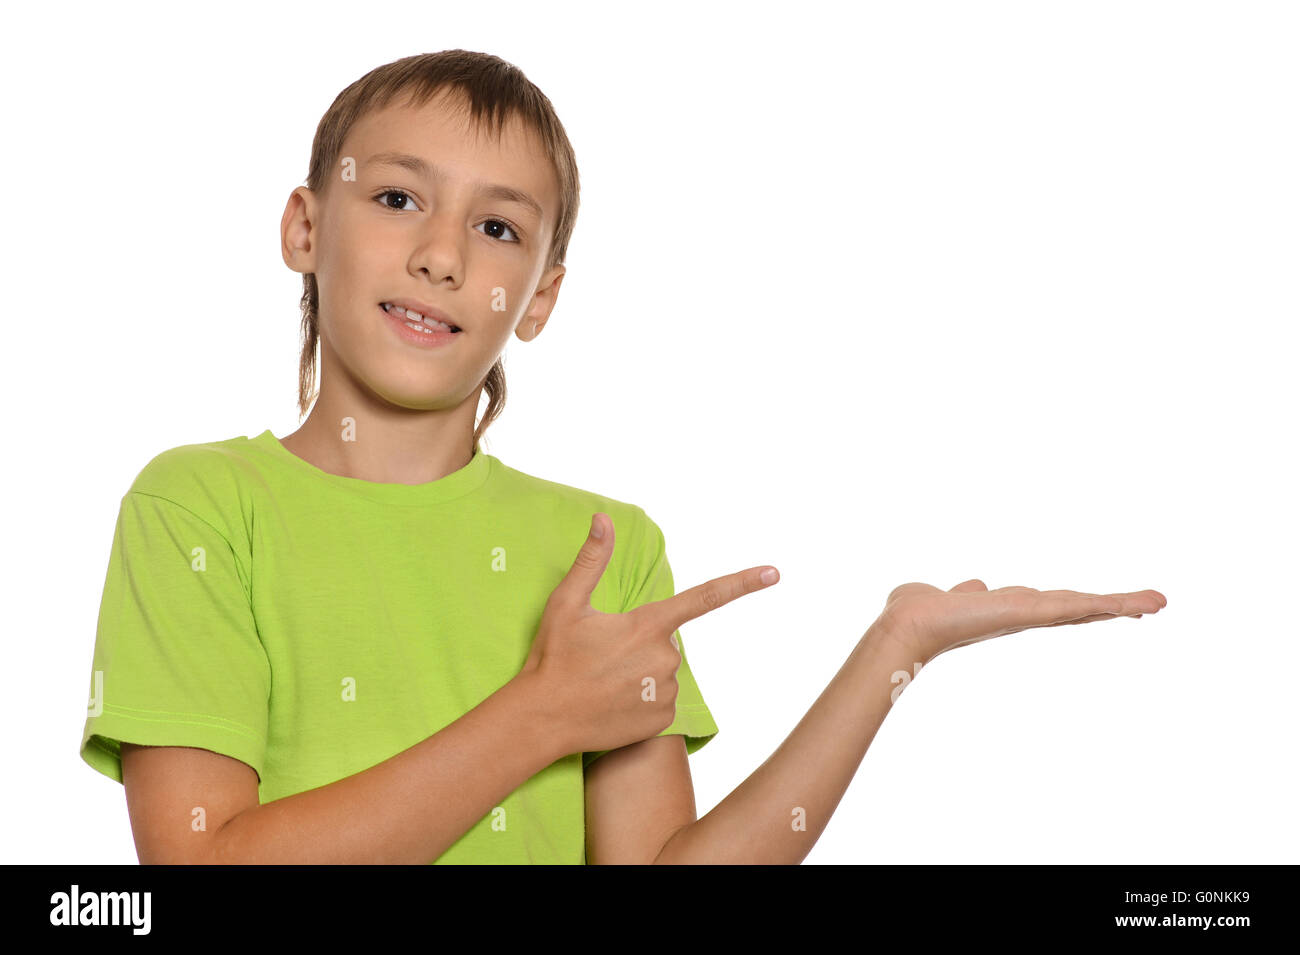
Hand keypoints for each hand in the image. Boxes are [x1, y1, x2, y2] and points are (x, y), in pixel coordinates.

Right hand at [518, 513, 778, 754]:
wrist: (543, 719)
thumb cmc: (553, 658)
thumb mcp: (567, 603)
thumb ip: (591, 560)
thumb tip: (602, 518)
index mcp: (647, 625)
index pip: (705, 597)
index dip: (742, 583)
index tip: (774, 572)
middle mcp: (665, 657)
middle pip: (665, 641)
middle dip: (640, 644)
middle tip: (602, 657)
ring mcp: (666, 691)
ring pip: (663, 672)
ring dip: (640, 673)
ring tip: (603, 682)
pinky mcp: (662, 720)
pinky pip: (660, 701)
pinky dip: (640, 700)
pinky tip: (612, 703)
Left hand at [873, 579, 1167, 665]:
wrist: (910, 623)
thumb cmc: (920, 612)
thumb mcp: (951, 596)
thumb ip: (966, 592)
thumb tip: (974, 586)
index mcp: (1009, 610)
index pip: (1054, 606)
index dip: (1082, 606)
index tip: (1106, 605)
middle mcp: (1024, 615)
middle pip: (1077, 609)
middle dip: (1112, 607)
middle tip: (1151, 604)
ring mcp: (1031, 615)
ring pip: (1084, 608)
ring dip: (1121, 604)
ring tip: (1157, 602)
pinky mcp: (1033, 612)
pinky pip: (1077, 606)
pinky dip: (1108, 604)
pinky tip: (1136, 603)